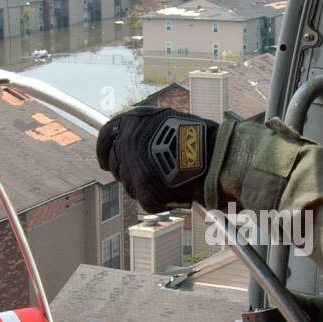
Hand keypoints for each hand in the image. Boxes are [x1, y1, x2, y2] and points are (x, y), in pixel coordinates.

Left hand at [95, 106, 218, 212]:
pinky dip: (160, 200)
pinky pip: (146, 201)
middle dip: (128, 171)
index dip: (103, 151)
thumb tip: (131, 140)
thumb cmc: (201, 138)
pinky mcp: (144, 192)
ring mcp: (134, 169)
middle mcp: (128, 143)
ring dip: (145, 186)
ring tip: (168, 181)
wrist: (220, 157)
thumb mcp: (168, 121)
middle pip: (116, 164)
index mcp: (132, 121)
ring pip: (130, 185)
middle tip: (146, 174)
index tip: (103, 160)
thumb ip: (146, 129)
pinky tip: (175, 192)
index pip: (105, 137)